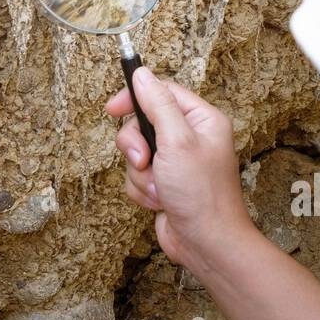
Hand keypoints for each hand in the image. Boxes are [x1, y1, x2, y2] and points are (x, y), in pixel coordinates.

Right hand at [106, 68, 251, 275]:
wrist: (206, 244)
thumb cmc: (201, 194)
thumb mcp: (177, 141)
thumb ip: (158, 105)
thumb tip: (142, 75)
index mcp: (202, 120)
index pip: (162, 93)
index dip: (135, 97)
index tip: (112, 108)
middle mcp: (190, 138)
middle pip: (143, 124)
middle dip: (137, 146)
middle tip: (145, 161)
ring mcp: (176, 162)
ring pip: (136, 153)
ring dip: (141, 174)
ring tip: (160, 189)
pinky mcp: (164, 183)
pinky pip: (137, 176)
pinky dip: (142, 190)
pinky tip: (159, 202)